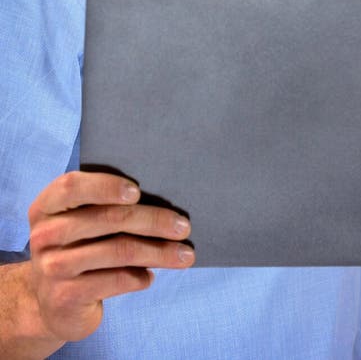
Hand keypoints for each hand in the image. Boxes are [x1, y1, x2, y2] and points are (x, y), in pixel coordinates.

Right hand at [28, 171, 194, 342]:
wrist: (48, 306)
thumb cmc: (76, 250)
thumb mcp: (77, 224)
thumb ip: (102, 207)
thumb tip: (162, 197)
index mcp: (46, 207)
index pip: (72, 186)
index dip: (106, 186)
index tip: (138, 191)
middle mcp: (44, 235)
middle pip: (108, 219)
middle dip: (154, 220)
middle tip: (184, 226)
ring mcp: (52, 268)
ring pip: (119, 251)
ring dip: (159, 252)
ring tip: (184, 255)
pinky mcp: (65, 297)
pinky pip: (114, 280)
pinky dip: (139, 278)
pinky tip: (150, 277)